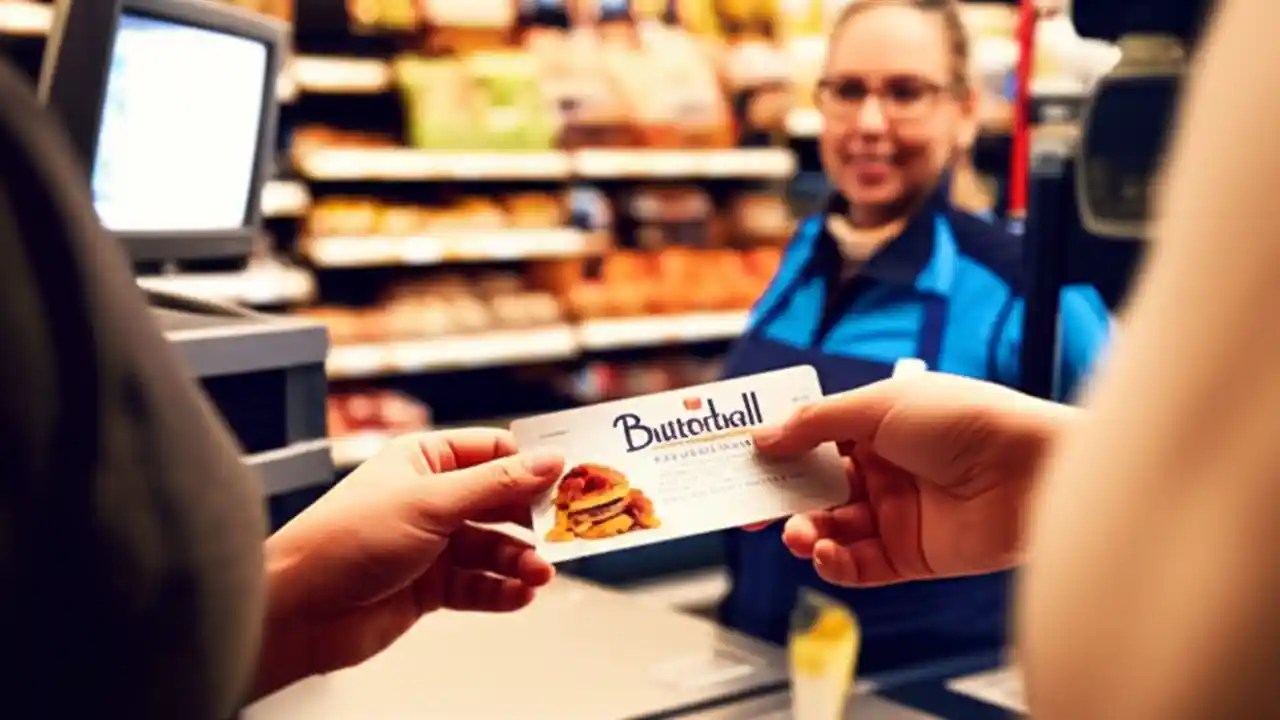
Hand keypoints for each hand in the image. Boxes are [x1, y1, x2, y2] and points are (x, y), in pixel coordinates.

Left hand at [252, 429, 563, 698]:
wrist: (296, 610)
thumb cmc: (342, 540)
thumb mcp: (430, 503)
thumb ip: (495, 485)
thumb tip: (548, 460)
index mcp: (424, 460)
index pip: (494, 452)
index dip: (533, 464)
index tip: (572, 475)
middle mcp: (430, 499)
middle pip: (501, 503)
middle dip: (533, 519)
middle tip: (567, 530)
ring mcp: (431, 545)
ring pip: (494, 548)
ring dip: (521, 561)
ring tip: (539, 573)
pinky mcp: (430, 587)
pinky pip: (480, 586)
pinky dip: (503, 591)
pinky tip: (519, 594)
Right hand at [752, 373, 1072, 586]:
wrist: (1030, 472)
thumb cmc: (963, 421)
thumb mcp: (878, 405)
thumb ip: (815, 423)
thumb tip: (763, 438)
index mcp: (876, 426)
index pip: (813, 440)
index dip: (777, 451)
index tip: (740, 463)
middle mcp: (884, 470)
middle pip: (815, 488)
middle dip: (781, 499)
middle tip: (749, 510)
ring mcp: (896, 514)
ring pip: (831, 529)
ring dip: (805, 532)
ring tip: (798, 533)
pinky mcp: (911, 555)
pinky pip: (859, 566)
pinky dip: (835, 563)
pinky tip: (826, 554)